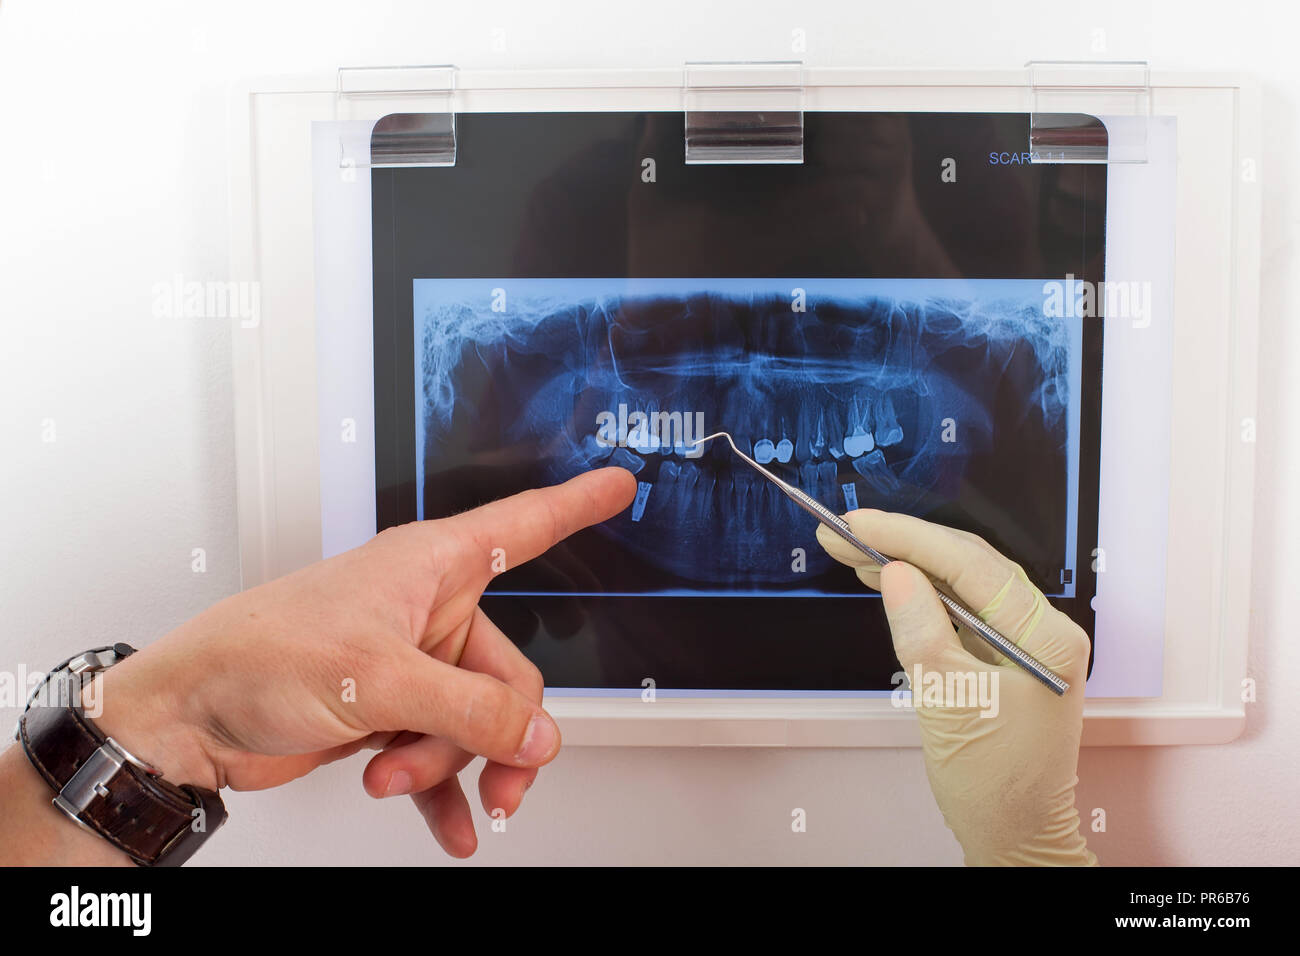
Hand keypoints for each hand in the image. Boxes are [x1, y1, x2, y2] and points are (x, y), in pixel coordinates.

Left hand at [85, 467, 636, 857]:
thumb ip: (470, 710)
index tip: (617, 486)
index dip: (576, 505)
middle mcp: (426, 611)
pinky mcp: (388, 711)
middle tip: (498, 777)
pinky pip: (442, 754)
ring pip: (475, 723)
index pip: (524, 525)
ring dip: (449, 764)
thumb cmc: (260, 655)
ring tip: (400, 781)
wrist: (191, 717)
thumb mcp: (379, 679)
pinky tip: (452, 824)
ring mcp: (409, 664)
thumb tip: (538, 734)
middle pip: (509, 675)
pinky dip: (444, 791)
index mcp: (430, 566)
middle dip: (496, 733)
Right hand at [816, 510, 1095, 865]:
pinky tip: (886, 578)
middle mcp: (1042, 629)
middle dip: (903, 544)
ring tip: (852, 549)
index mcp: (1044, 636)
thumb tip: (894, 571)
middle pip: (969, 564)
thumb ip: (921, 630)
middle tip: (845, 531)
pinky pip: (960, 609)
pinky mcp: (1003, 656)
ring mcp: (1024, 641)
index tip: (858, 523)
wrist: (1017, 836)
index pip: (972, 565)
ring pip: (962, 582)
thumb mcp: (947, 703)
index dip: (909, 538)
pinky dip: (921, 593)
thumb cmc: (992, 782)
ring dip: (908, 563)